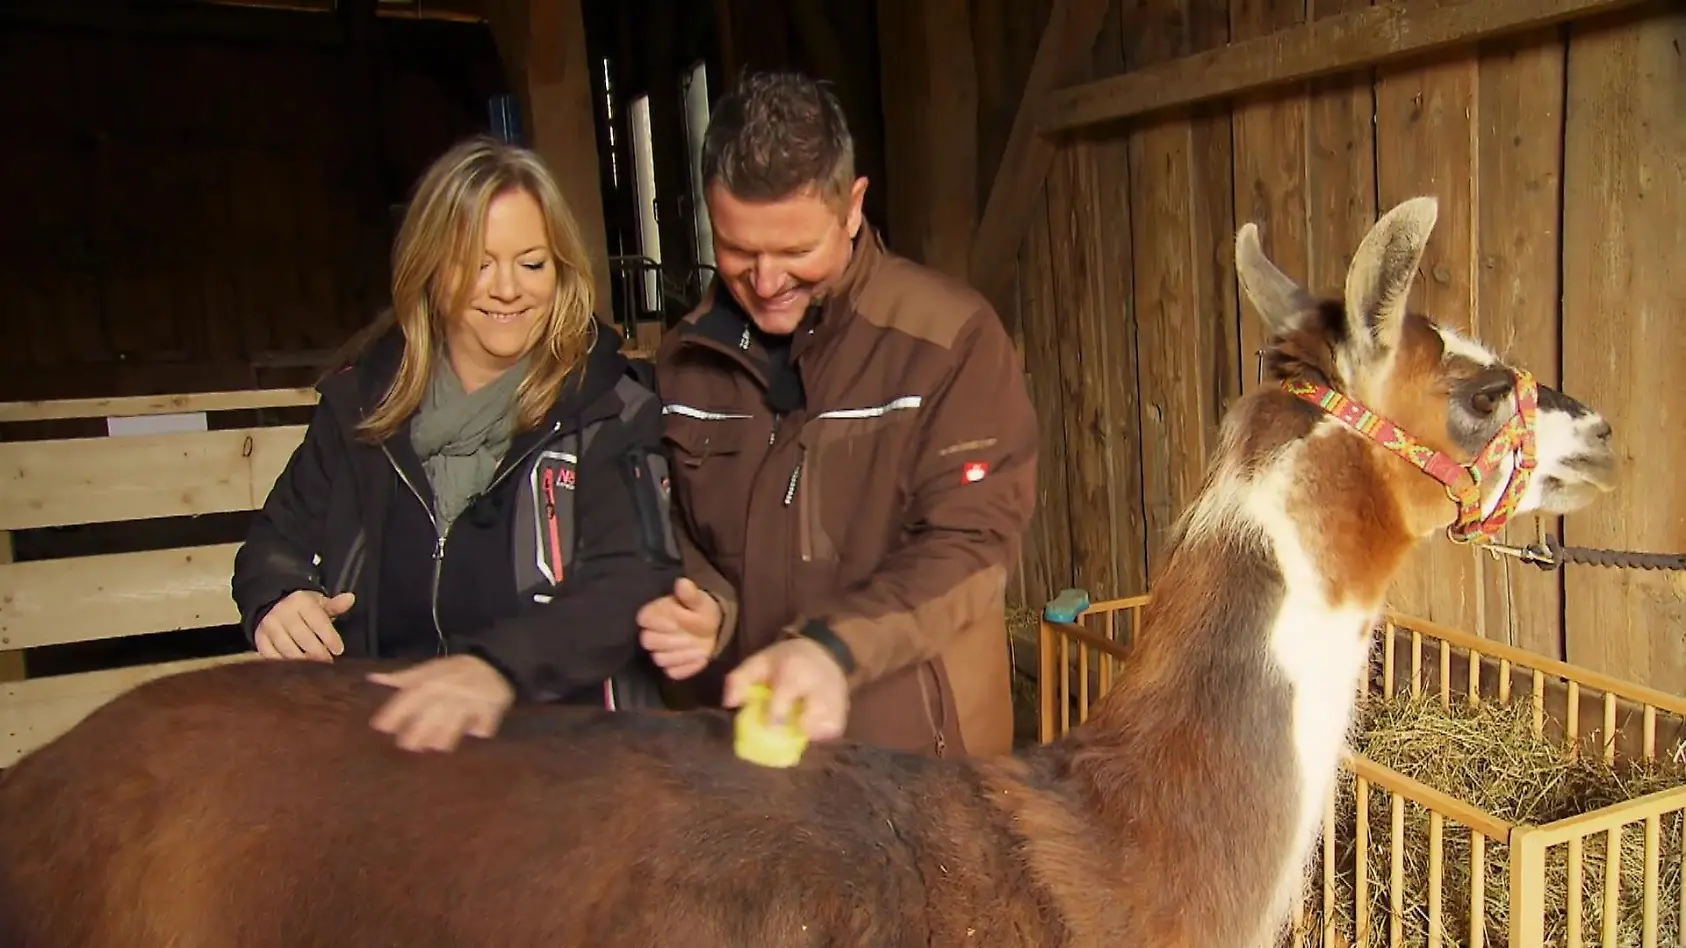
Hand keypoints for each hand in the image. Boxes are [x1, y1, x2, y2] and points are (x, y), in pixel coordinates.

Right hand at [254, 590, 354, 661]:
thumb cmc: (302, 607)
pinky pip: (271, 655)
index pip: (317, 621)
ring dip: (302, 660)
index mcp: (300, 602)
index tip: (338, 650)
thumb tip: (350, 598)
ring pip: (287, 648)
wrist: (272, 604)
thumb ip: (334, 605)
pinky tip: (295, 670)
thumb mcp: (318, 603)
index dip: (329, 637)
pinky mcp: (259, 638)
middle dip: (318, 652)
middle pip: (303, 637)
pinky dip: (284, 663)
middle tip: (328, 662)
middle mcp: (282, 613)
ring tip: (314, 669)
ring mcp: (269, 626)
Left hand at [366, 654, 515, 752]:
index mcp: (431, 680)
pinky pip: (482, 726)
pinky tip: (473, 735)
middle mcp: (448, 691)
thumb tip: (372, 678)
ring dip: (442, 738)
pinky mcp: (490, 709)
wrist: (494, 662)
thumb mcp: (428, 669)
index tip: (380, 727)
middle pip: (428, 716)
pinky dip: (478, 731)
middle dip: (415, 733)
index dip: (393, 713)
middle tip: (407, 746)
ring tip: (434, 747)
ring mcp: (469, 701)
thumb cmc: (455, 670)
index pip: (408, 698)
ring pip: (452, 725)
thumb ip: (402, 678)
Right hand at [636, 577, 723, 680]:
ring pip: (660, 659)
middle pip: (648, 641)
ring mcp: (660, 652)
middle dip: (670, 641)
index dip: (657, 622)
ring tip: (701, 648)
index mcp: (655, 612)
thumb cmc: (702, 611)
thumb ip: (690, 594)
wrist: (714, 630)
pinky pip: (673, 672)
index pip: (643, 618)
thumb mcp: (701, 601)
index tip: (675, 623)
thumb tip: (683, 583)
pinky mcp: (670, 667)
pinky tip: (701, 658)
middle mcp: (653, 633)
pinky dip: (688, 667)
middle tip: (691, 638)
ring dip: (682, 655)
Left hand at [722, 638, 849, 741]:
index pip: (785, 698)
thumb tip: (729, 703)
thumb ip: (740, 679)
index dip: (774, 717)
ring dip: (808, 734)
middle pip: (810, 717)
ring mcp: (834, 700)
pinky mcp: (843, 710)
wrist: (825, 652)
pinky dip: (821, 735)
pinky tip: (810, 729)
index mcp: (794, 672)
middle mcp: (817, 687)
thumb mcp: (760, 661)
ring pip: (824, 727)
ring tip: (797, 730)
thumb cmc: (787, 659)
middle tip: (783, 732)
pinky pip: (833, 731)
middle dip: (794, 729)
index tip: (768, 726)